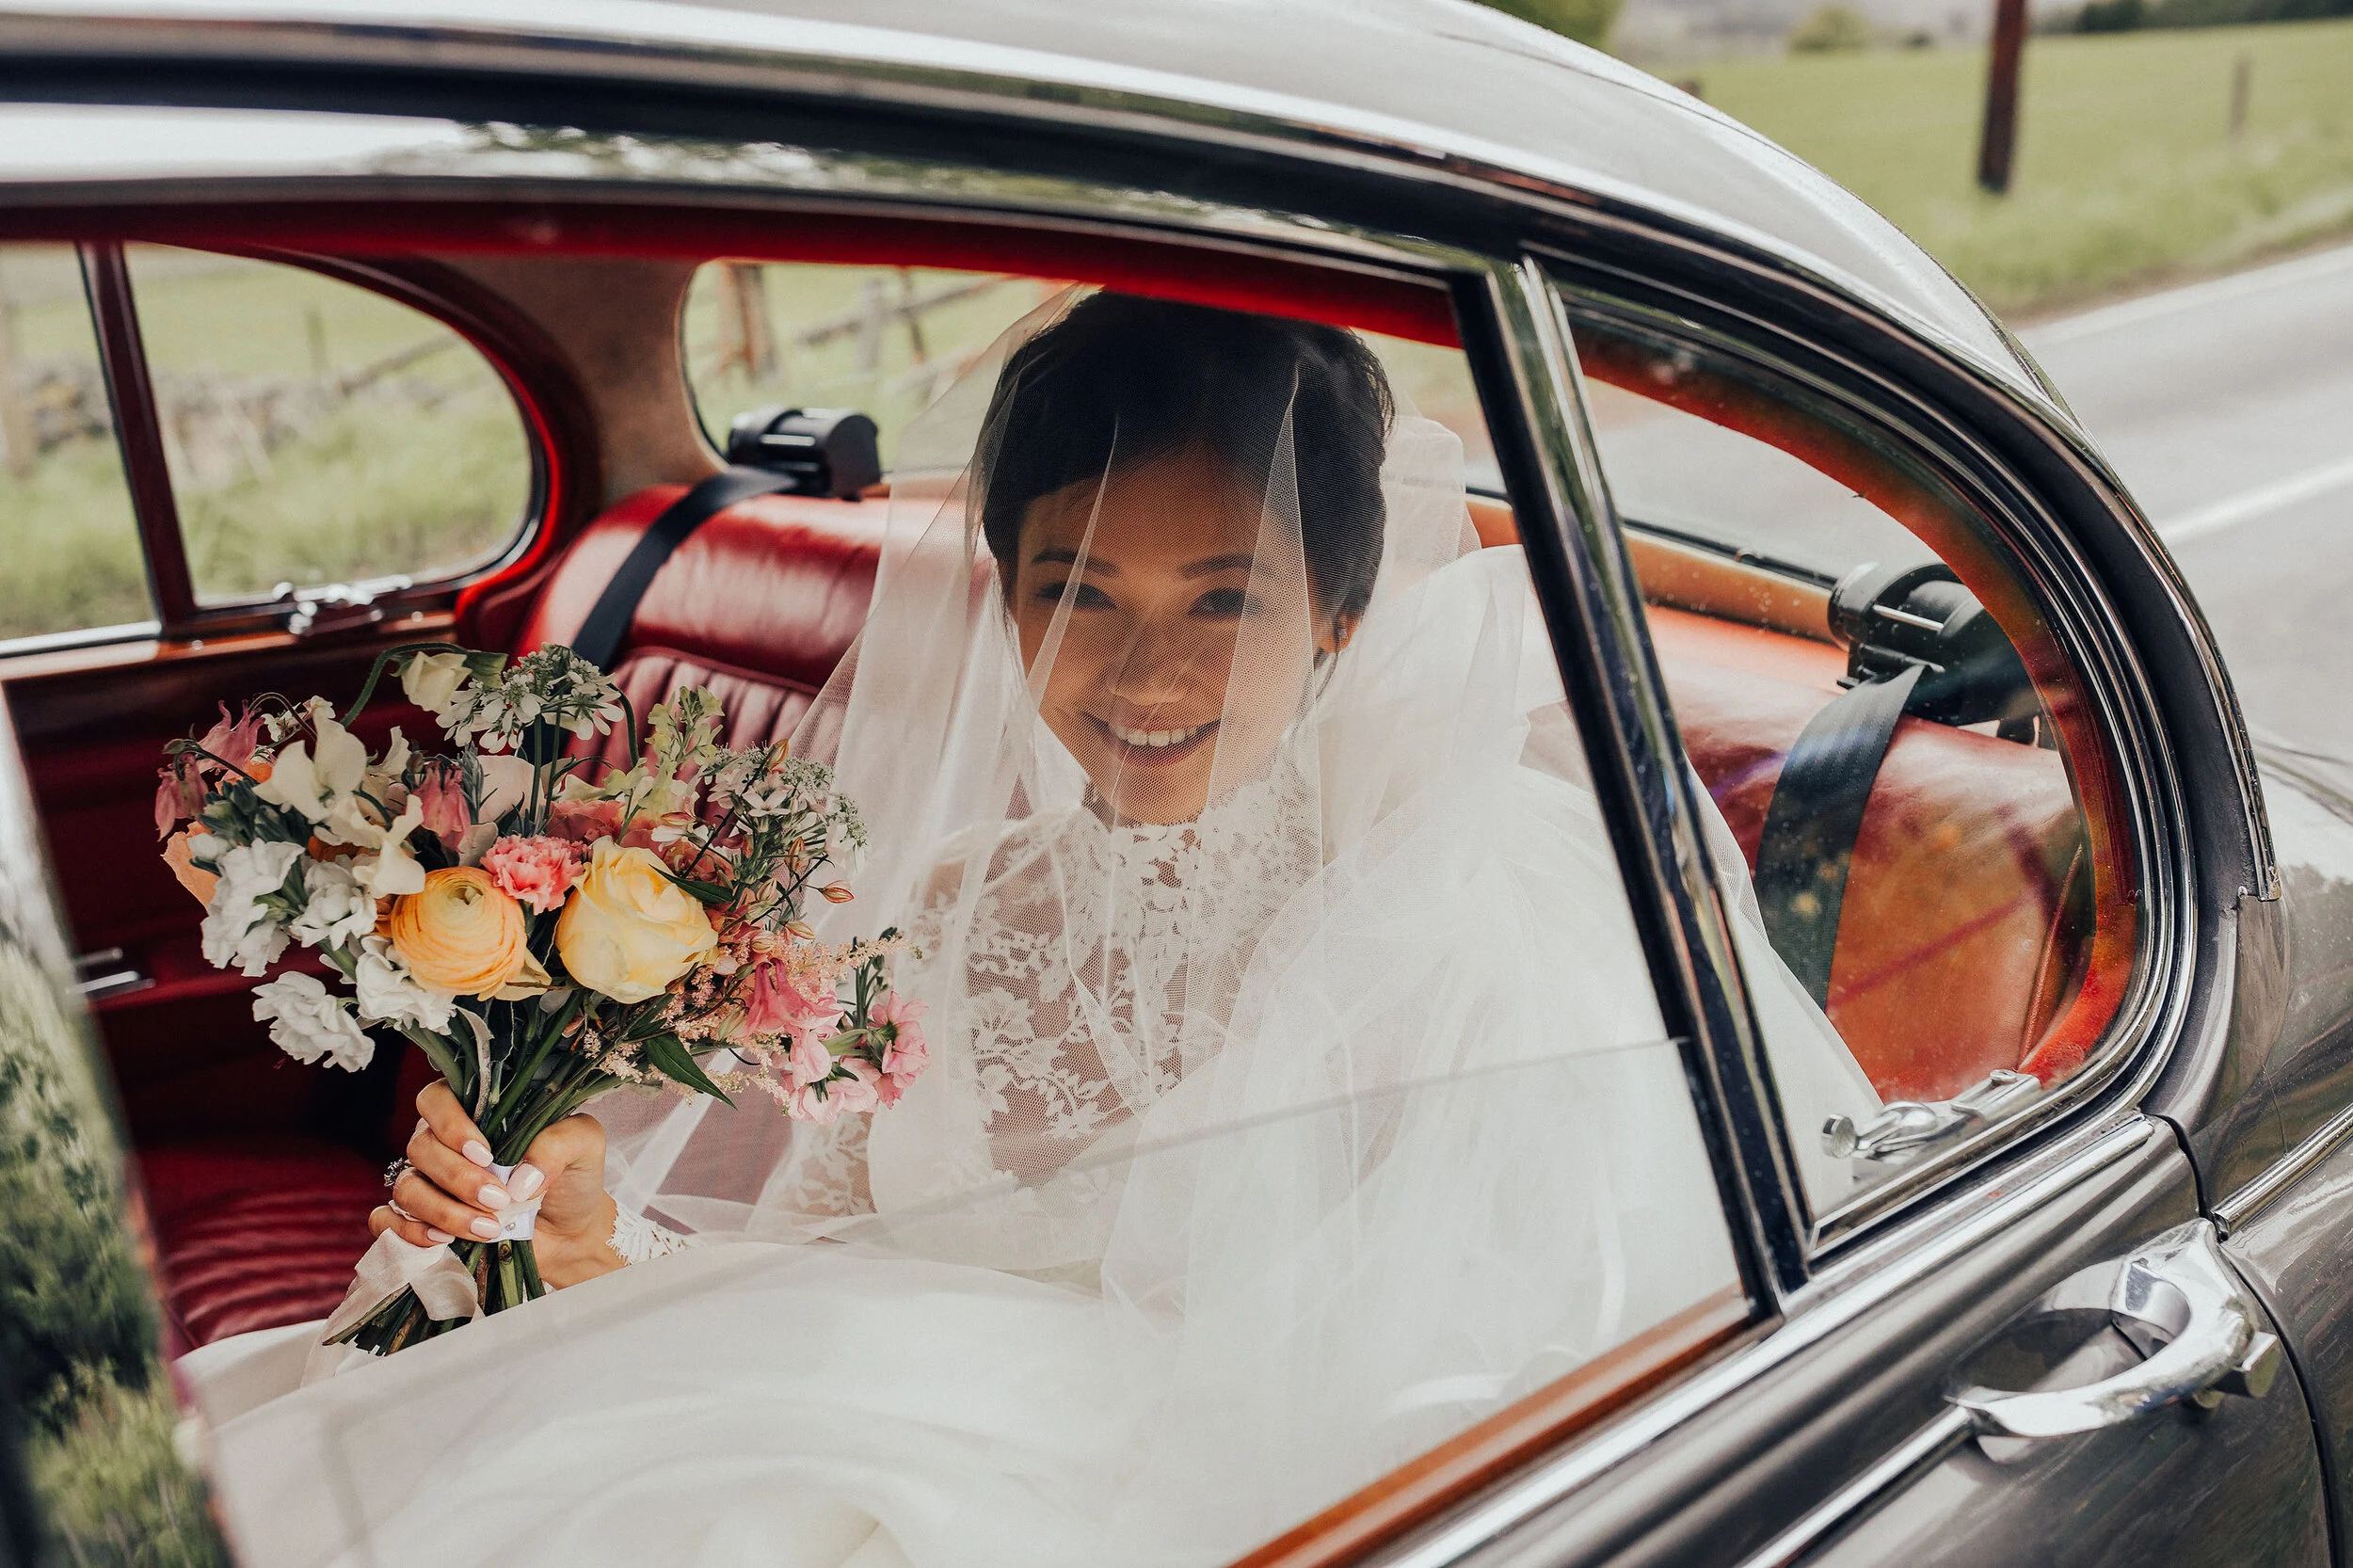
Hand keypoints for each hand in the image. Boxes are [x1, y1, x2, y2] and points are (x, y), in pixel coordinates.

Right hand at [368, 1082, 625, 1289]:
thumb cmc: (573, 1178)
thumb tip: (520, 1178)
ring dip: (443, 1211)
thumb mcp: (584, 1146)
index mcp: (478, 1113)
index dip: (451, 1124)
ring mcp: (430, 1184)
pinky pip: (387, 1222)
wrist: (572, 1233)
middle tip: (499, 1200)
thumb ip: (559, 1143)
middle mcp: (445, 1144)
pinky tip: (442, 1241)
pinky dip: (408, 1232)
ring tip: (488, 1228)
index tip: (486, 1154)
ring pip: (406, 1188)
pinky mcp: (423, 1221)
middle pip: (420, 1148)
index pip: (436, 1099)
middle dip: (458, 1179)